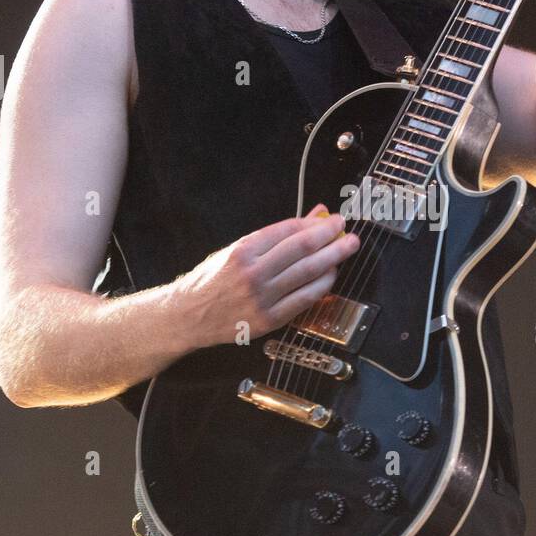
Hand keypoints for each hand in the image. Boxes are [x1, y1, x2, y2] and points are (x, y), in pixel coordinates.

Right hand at [176, 204, 360, 348]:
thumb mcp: (238, 249)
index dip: (315, 223)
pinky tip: (332, 274)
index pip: (288, 230)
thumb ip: (276, 236)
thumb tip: (313, 216)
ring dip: (333, 259)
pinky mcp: (269, 320)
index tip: (330, 219)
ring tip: (347, 248)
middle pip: (302, 249)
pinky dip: (323, 285)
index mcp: (243, 251)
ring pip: (308, 274)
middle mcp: (253, 273)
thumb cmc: (212, 279)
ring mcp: (262, 298)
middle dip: (331, 237)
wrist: (188, 316)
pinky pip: (305, 299)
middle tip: (347, 230)